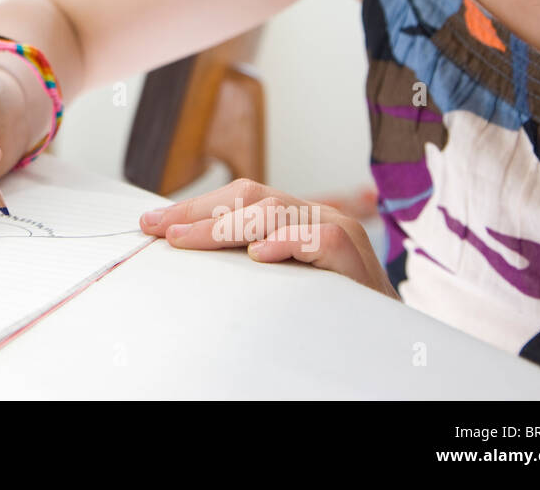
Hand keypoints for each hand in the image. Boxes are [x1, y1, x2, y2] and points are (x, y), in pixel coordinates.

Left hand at [139, 178, 397, 298]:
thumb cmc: (327, 310)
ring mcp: (336, 228)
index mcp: (292, 217)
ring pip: (276, 212)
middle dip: (198, 213)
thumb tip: (182, 247)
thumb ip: (245, 258)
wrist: (388, 339)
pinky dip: (288, 242)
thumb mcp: (279, 279)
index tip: (152, 224)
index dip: (194, 208)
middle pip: (249, 199)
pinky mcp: (354, 252)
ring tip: (188, 240)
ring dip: (226, 226)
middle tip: (159, 231)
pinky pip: (319, 237)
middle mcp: (313, 213)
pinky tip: (259, 254)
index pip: (238, 199)